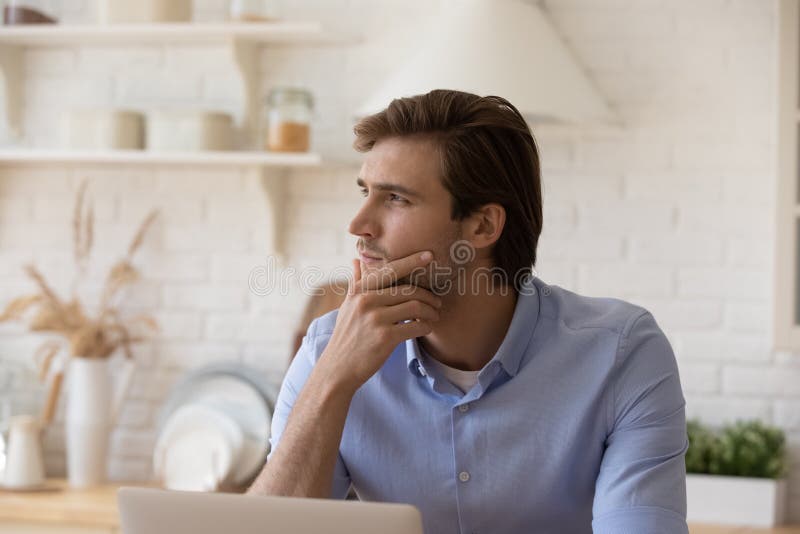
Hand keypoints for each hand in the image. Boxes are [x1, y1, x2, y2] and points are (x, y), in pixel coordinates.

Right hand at [318, 251, 442, 391]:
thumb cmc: (345, 336)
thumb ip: (355, 282)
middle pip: (408, 290)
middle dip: (428, 295)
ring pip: (415, 306)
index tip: (429, 255)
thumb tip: (356, 260)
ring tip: (435, 315)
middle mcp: (366, 301)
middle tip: (437, 302)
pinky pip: (415, 326)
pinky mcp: (385, 337)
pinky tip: (427, 328)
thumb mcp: (346, 306)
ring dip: (431, 311)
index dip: (412, 261)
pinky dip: (426, 326)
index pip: (390, 270)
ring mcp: (376, 319)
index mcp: (359, 291)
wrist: (337, 369)